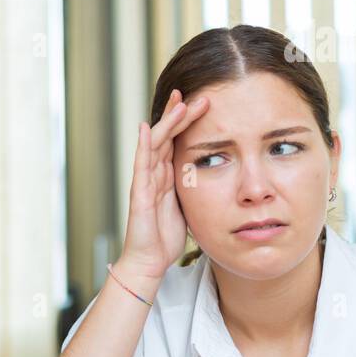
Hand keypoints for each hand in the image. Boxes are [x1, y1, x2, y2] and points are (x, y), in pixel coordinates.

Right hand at [118, 89, 209, 278]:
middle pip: (166, 136)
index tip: (203, 103)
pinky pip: (140, 165)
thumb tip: (217, 176)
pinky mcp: (139, 193)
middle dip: (180, 114)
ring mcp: (144, 182)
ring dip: (167, 122)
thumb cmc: (165, 238)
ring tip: (179, 103)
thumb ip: (194, 189)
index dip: (187, 122)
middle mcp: (153, 174)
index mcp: (166, 177)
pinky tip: (144, 128)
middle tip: (197, 95)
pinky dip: (142, 145)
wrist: (148, 261)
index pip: (176, 141)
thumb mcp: (189, 206)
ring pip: (155, 144)